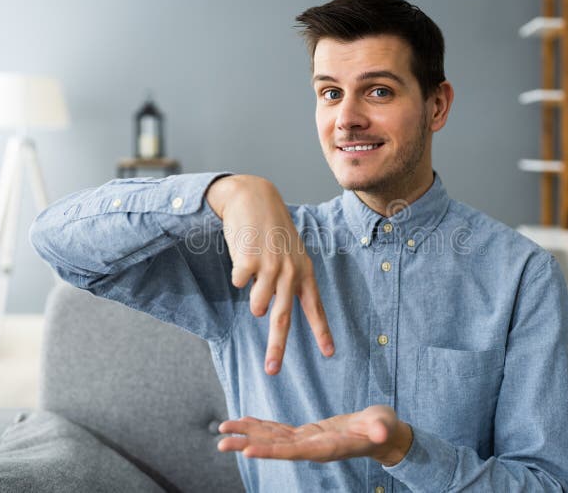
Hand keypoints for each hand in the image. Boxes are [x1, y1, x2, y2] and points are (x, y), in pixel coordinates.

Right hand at [205, 175, 334, 374]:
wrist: (253, 198)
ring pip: (257, 304)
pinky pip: (239, 282)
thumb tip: (269, 314)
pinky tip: (242, 255)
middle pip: (283, 317)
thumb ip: (286, 281)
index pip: (315, 307)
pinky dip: (238, 273)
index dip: (322, 331)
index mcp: (304, 271)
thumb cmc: (270, 229)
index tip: (329, 353)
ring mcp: (271, 266)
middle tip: (272, 370)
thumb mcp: (289, 253)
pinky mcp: (249, 260)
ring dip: (253, 300)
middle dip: (277, 346)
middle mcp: (291, 271)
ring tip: (254, 279)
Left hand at [217, 405, 413, 466]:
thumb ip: (380, 429)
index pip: (294, 452)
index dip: (271, 451)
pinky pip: (278, 431)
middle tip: (220, 442)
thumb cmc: (383, 428)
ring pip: (272, 438)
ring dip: (247, 434)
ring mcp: (307, 442)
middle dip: (247, 443)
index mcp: (327, 448)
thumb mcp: (384, 425)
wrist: (381, 434)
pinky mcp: (306, 434)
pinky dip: (260, 425)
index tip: (247, 451)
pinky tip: (244, 422)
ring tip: (222, 429)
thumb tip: (380, 432)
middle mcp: (312, 449)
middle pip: (275, 448)